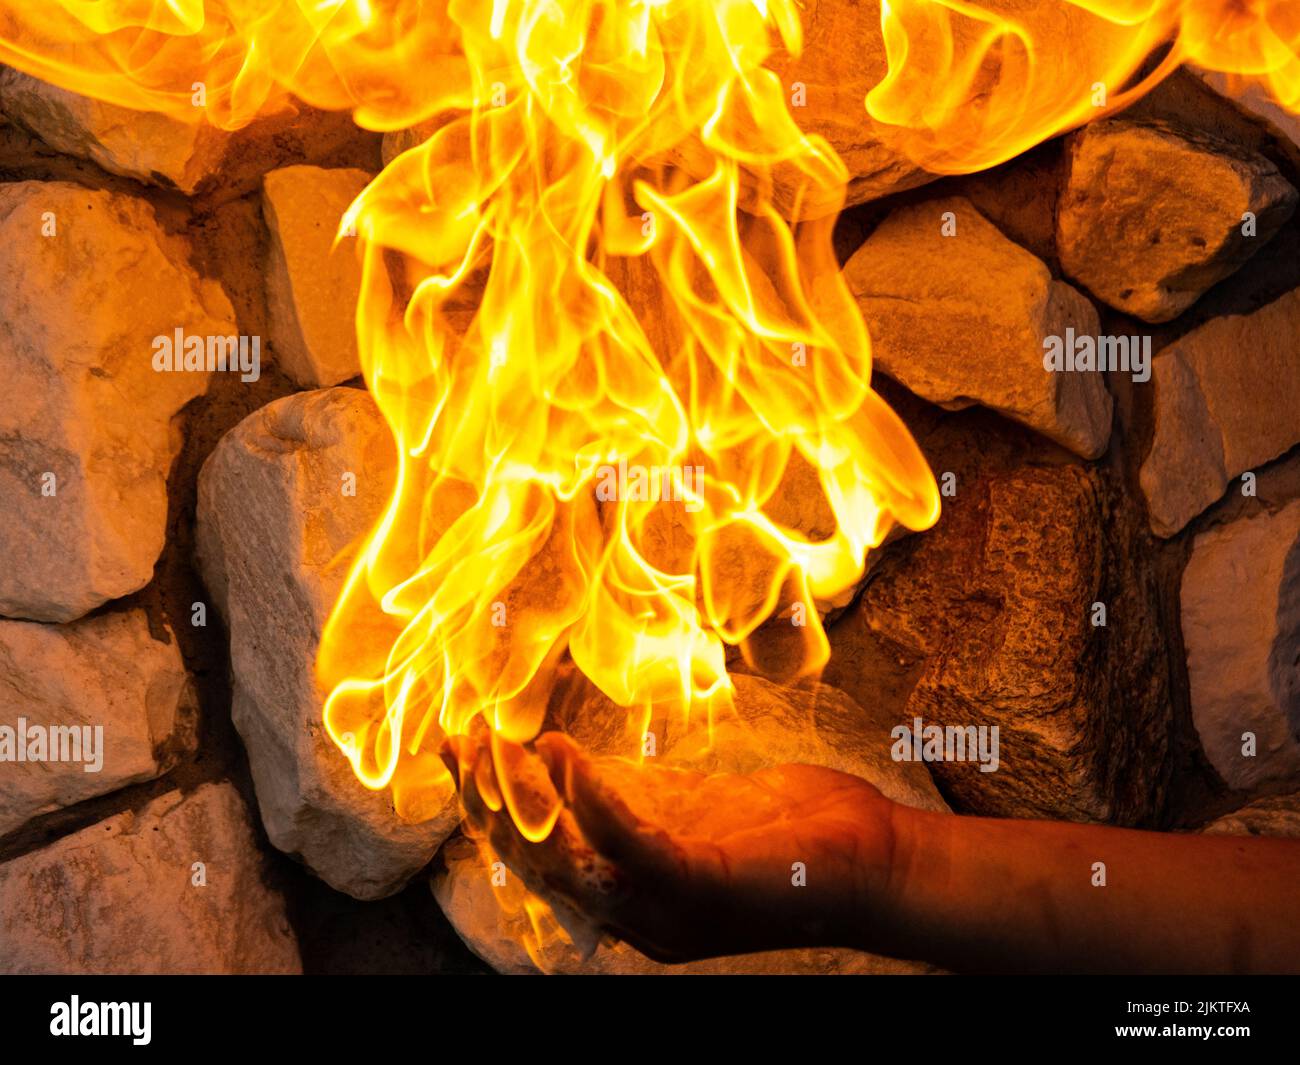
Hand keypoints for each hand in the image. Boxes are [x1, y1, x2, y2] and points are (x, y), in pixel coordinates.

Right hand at [441, 728, 901, 961]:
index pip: (540, 855)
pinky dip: (595, 802)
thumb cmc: (788, 830)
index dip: (492, 805)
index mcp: (632, 895)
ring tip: (495, 745)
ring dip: (525, 800)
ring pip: (569, 862)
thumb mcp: (692, 805)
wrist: (878, 860)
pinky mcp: (704, 888)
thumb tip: (555, 754)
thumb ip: (629, 794)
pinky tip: (567, 756)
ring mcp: (669, 909)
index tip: (460, 748)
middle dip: (490, 801)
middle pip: (539, 863)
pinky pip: (634, 847)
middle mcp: (638, 915)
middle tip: (458, 741)